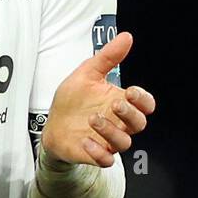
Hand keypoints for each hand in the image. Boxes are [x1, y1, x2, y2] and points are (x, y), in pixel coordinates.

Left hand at [40, 31, 155, 167]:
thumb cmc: (72, 101)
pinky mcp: (94, 154)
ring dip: (111, 131)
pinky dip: (99, 153)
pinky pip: (106, 160)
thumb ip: (107, 57)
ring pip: (124, 142)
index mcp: (120, 102)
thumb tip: (126, 37)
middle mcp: (118, 123)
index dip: (144, 100)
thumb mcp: (87, 74)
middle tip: (115, 104)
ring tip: (92, 119)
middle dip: (130, 114)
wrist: (51, 124)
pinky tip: (86, 142)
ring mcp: (107, 140)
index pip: (146, 104)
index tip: (130, 91)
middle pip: (140, 124)